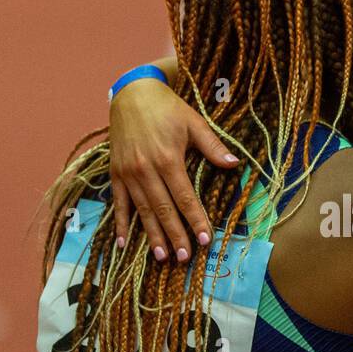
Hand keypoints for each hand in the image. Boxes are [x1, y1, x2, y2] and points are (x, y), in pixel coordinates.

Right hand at [108, 76, 240, 260]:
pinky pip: (119, 203)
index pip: (185, 197)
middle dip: (175, 235)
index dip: (195, 219)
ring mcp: (128, 173)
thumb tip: (236, 164)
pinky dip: (120, 223)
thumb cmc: (167, 108)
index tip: (205, 239)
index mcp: (169, 159)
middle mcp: (146, 170)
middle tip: (185, 258)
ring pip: (142, 210)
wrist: (132, 94)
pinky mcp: (116, 173)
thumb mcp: (194, 123)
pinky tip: (123, 243)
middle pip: (163, 209)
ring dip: (152, 235)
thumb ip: (213, 147)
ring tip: (162, 256)